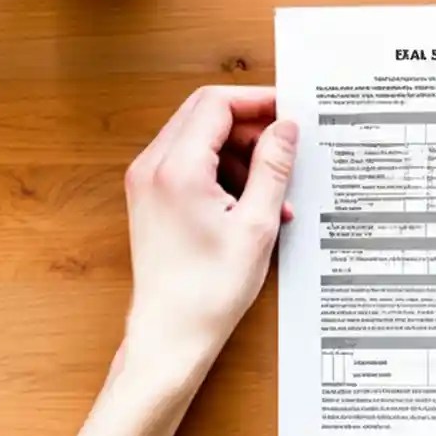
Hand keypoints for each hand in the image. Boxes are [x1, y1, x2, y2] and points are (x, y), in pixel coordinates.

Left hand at [122, 86, 297, 372]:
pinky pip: (189, 164)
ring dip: (239, 154)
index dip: (257, 102)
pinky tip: (251, 204)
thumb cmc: (209, 290)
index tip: (288, 113)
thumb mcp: (257, 224)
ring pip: (198, 138)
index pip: (216, 104)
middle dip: (250, 126)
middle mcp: (152, 168)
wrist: (171, 334)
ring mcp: (146, 182)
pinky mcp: (150, 198)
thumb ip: (273, 167)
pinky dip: (222, 172)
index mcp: (176, 169)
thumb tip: (286, 128)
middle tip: (286, 148)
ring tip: (273, 191)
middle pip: (205, 115)